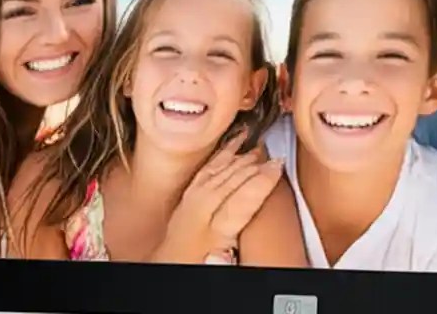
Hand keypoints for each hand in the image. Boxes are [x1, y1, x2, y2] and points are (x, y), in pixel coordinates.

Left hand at [150, 133, 271, 262]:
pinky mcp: (179, 213)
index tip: (277, 166)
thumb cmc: (190, 272)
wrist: (159, 286)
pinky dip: (213, 164)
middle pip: (226, 183)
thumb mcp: (223, 270)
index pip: (240, 200)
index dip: (261, 180)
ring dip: (233, 161)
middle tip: (271, 155)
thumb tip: (253, 232)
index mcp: (210, 236)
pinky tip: (223, 156)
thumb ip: (235, 251)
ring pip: (211, 178)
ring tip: (251, 150)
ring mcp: (185, 214)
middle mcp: (195, 220)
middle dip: (249, 165)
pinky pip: (198, 180)